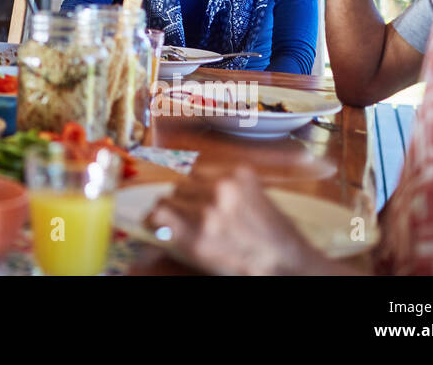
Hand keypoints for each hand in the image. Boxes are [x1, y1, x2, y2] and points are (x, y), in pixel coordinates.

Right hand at [146, 167, 324, 274]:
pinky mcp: (241, 171)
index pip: (156, 211)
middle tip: (188, 216)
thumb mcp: (203, 259)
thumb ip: (172, 240)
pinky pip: (207, 168)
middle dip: (175, 205)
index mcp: (198, 236)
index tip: (157, 220)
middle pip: (171, 193)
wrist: (287, 257)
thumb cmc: (244, 264)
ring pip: (187, 177)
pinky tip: (221, 193)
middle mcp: (210, 207)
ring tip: (206, 203)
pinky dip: (209, 179)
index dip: (154, 216)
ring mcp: (226, 185)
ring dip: (191, 189)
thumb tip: (144, 235)